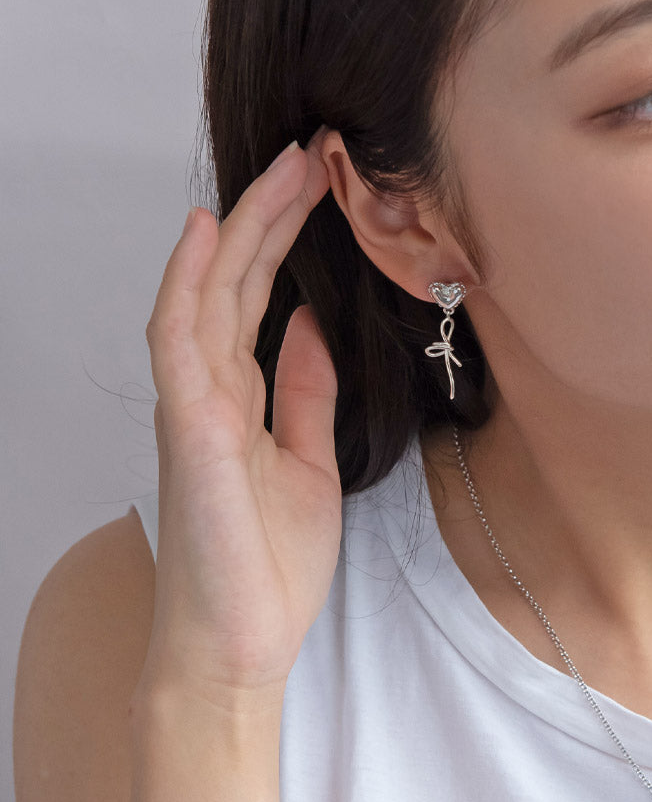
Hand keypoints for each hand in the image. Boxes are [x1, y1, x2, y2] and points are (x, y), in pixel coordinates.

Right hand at [143, 134, 340, 706]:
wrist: (239, 646)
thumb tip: (312, 324)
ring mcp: (195, 408)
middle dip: (268, 215)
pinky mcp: (193, 434)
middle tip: (309, 155)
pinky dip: (189, 286)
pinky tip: (206, 237)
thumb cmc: (267, 562)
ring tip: (279, 172)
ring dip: (239, 231)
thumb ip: (305, 391)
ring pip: (206, 296)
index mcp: (240, 396)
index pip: (256, 297)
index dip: (282, 239)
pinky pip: (181, 345)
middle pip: (233, 282)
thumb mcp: (307, 459)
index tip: (320, 188)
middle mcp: (210, 390)